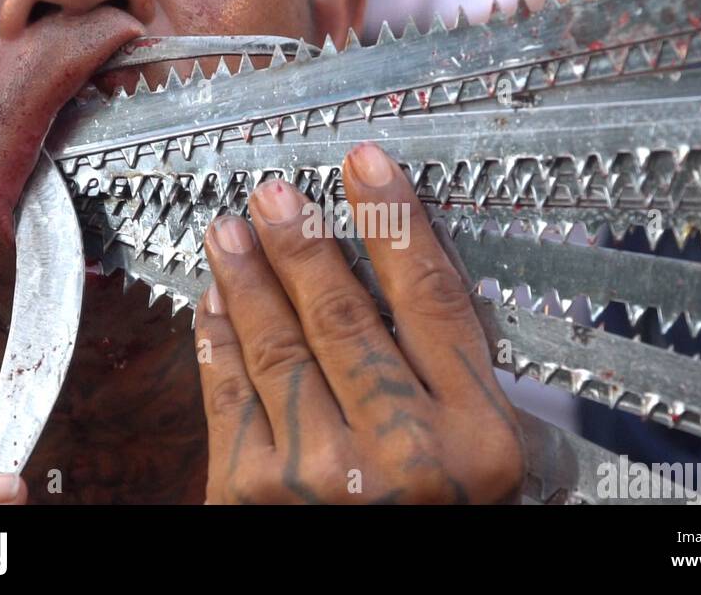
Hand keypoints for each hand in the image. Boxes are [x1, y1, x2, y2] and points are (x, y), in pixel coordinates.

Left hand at [195, 143, 524, 503]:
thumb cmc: (442, 532)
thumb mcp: (488, 472)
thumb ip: (463, 390)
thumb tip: (417, 285)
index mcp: (475, 442)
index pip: (432, 301)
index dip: (396, 222)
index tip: (368, 168)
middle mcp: (402, 455)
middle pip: (344, 314)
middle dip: (305, 242)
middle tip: (278, 194)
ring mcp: (320, 475)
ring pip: (277, 342)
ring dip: (249, 278)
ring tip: (232, 230)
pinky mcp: (251, 496)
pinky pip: (228, 394)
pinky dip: (216, 340)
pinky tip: (211, 304)